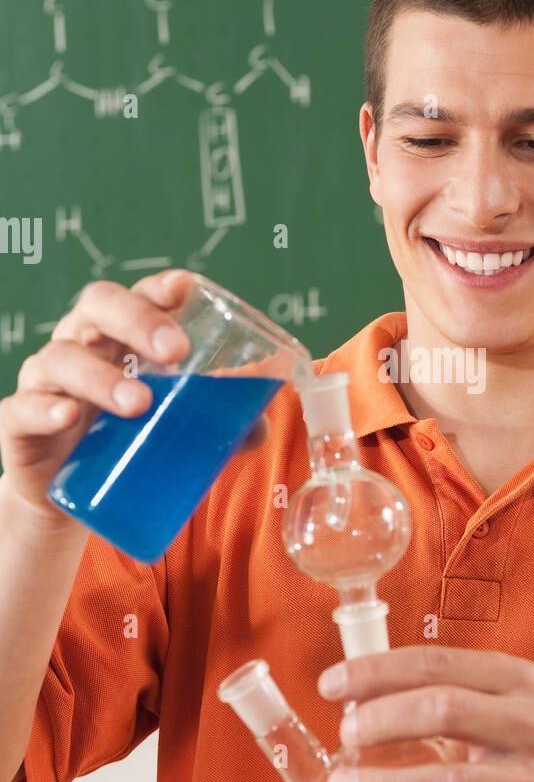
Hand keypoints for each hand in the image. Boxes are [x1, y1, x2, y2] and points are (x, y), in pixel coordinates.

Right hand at [0, 269, 269, 520]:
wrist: (67, 494)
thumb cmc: (124, 440)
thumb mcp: (172, 426)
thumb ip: (217, 421)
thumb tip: (260, 421)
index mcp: (120, 336)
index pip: (137, 295)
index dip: (157, 287)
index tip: (183, 290)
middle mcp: (81, 346)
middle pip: (98, 308)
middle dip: (137, 319)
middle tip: (175, 349)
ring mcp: (46, 382)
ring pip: (62, 357)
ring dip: (101, 376)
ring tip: (139, 403)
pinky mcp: (20, 423)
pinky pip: (23, 406)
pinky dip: (46, 408)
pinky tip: (68, 414)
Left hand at [317, 645, 533, 781]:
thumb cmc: (528, 747)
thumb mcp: (503, 701)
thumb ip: (445, 690)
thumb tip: (356, 690)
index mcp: (513, 681)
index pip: (435, 664)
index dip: (377, 671)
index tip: (331, 685)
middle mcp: (528, 725)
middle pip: (443, 710)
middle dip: (382, 721)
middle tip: (345, 737)